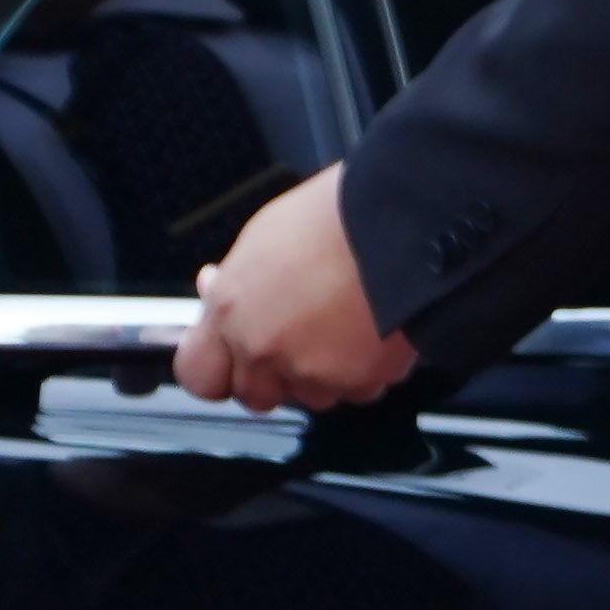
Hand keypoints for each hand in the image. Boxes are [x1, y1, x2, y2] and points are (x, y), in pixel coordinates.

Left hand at [174, 169, 416, 413]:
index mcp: (231, 309)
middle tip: (302, 335)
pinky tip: (376, 330)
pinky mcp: (360, 379)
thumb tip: (216, 285)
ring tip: (348, 326)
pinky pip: (358, 390)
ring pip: (310, 396)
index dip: (218, 366)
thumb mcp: (267, 233)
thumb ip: (236, 278)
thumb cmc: (344, 212)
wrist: (412, 219)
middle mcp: (263, 347)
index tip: (233, 354)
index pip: (198, 373)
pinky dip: (367, 369)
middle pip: (254, 394)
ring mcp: (311, 369)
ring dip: (323, 373)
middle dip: (274, 373)